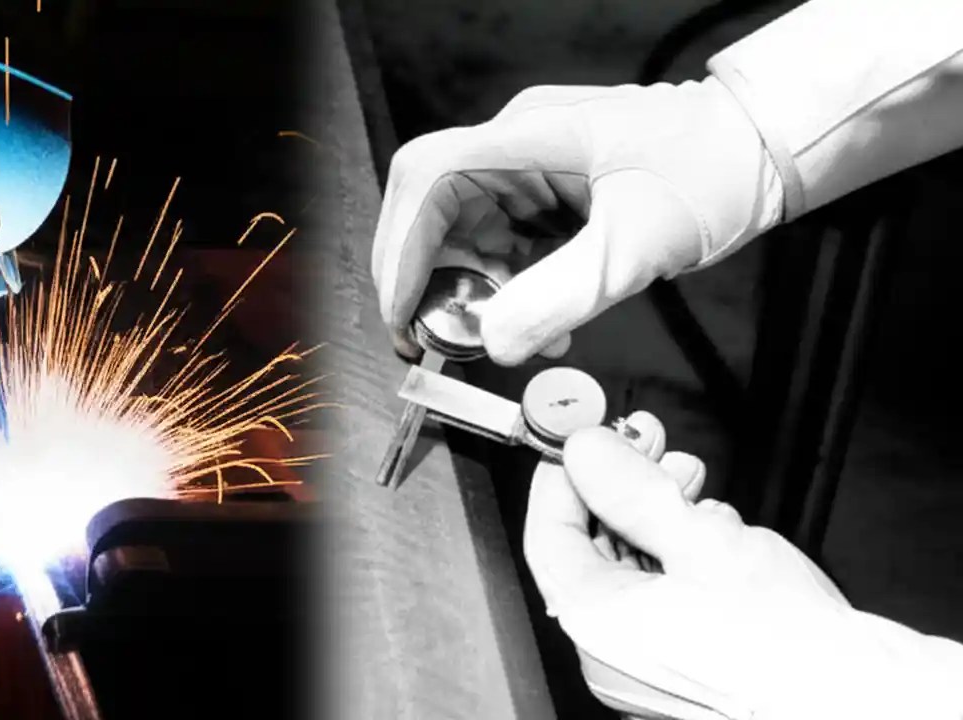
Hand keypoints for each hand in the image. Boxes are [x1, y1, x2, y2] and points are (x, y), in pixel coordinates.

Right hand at [371, 78, 782, 363]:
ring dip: (467, 285)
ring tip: (499, 335)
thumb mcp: (637, 246)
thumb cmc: (712, 171)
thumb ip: (562, 296)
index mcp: (530, 136)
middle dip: (422, 275)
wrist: (761, 147)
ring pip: (459, 224)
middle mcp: (517, 142)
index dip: (402, 249)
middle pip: (429, 203)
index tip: (402, 312)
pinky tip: (531, 315)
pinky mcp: (545, 186)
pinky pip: (498, 234)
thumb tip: (495, 343)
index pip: (429, 180)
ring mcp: (528, 162)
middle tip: (429, 337)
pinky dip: (500, 281)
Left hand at [525, 412, 962, 718]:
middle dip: (621, 483)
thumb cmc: (788, 650)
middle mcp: (612, 647)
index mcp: (597, 625)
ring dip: (656, 507)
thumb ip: (633, 491)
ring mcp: (649, 654)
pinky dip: (682, 546)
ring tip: (687, 474)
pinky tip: (713, 522)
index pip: (549, 536)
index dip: (563, 477)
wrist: (860, 702)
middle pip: (593, 544)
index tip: (584, 437)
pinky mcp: (689, 651)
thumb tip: (588, 451)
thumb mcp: (703, 544)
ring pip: (633, 561)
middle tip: (646, 439)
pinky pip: (665, 587)